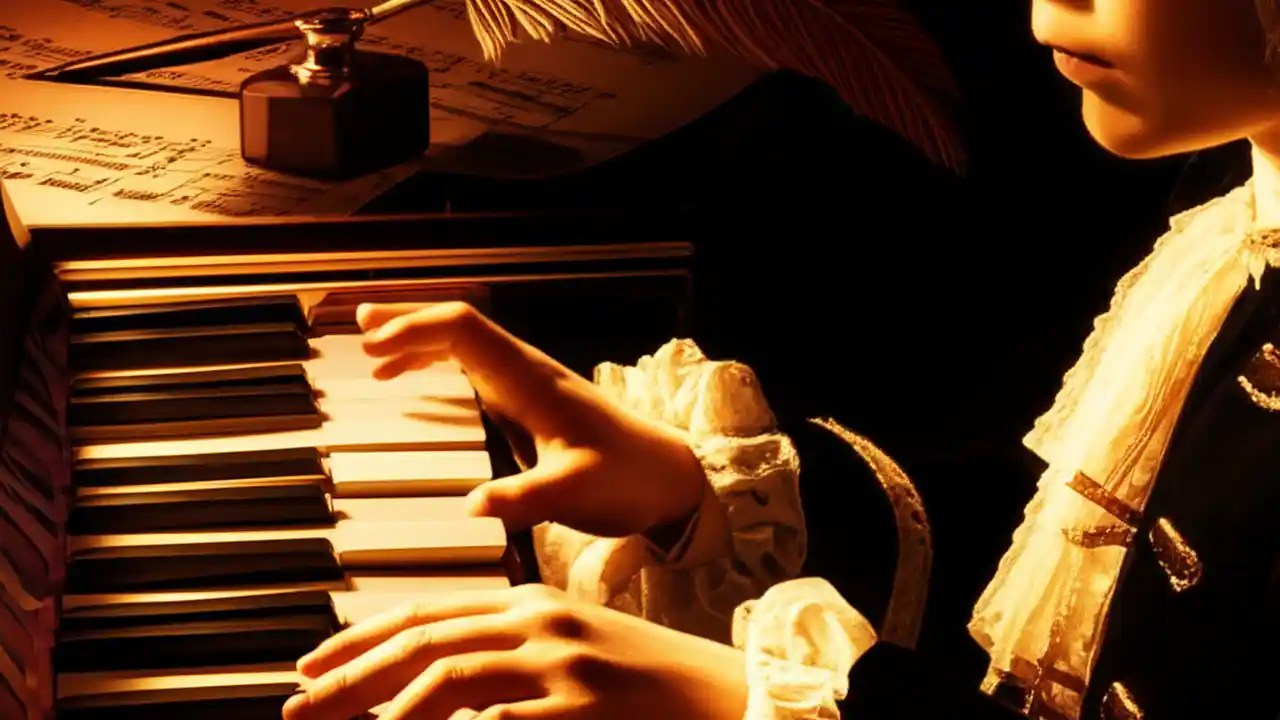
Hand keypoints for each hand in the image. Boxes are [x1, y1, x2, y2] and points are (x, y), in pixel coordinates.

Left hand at [281, 584, 747, 719]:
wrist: (723, 695)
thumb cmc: (643, 680)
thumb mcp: (568, 648)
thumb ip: (505, 654)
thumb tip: (434, 675)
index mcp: (531, 604)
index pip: (428, 613)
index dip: (362, 639)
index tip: (312, 664)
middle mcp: (539, 623)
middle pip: (424, 640)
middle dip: (351, 675)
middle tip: (298, 707)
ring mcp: (561, 664)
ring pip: (450, 674)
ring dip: (383, 707)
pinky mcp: (582, 708)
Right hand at [357, 302, 708, 537]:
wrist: (667, 477)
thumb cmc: (627, 479)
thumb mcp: (576, 493)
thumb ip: (526, 498)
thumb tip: (471, 506)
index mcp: (530, 380)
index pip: (465, 329)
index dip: (416, 330)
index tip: (374, 347)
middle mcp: (525, 371)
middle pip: (459, 324)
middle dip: (408, 320)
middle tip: (358, 325)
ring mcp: (527, 383)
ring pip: (464, 341)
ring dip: (418, 339)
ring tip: (372, 349)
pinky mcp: (529, 401)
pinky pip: (474, 365)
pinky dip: (437, 362)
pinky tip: (415, 380)